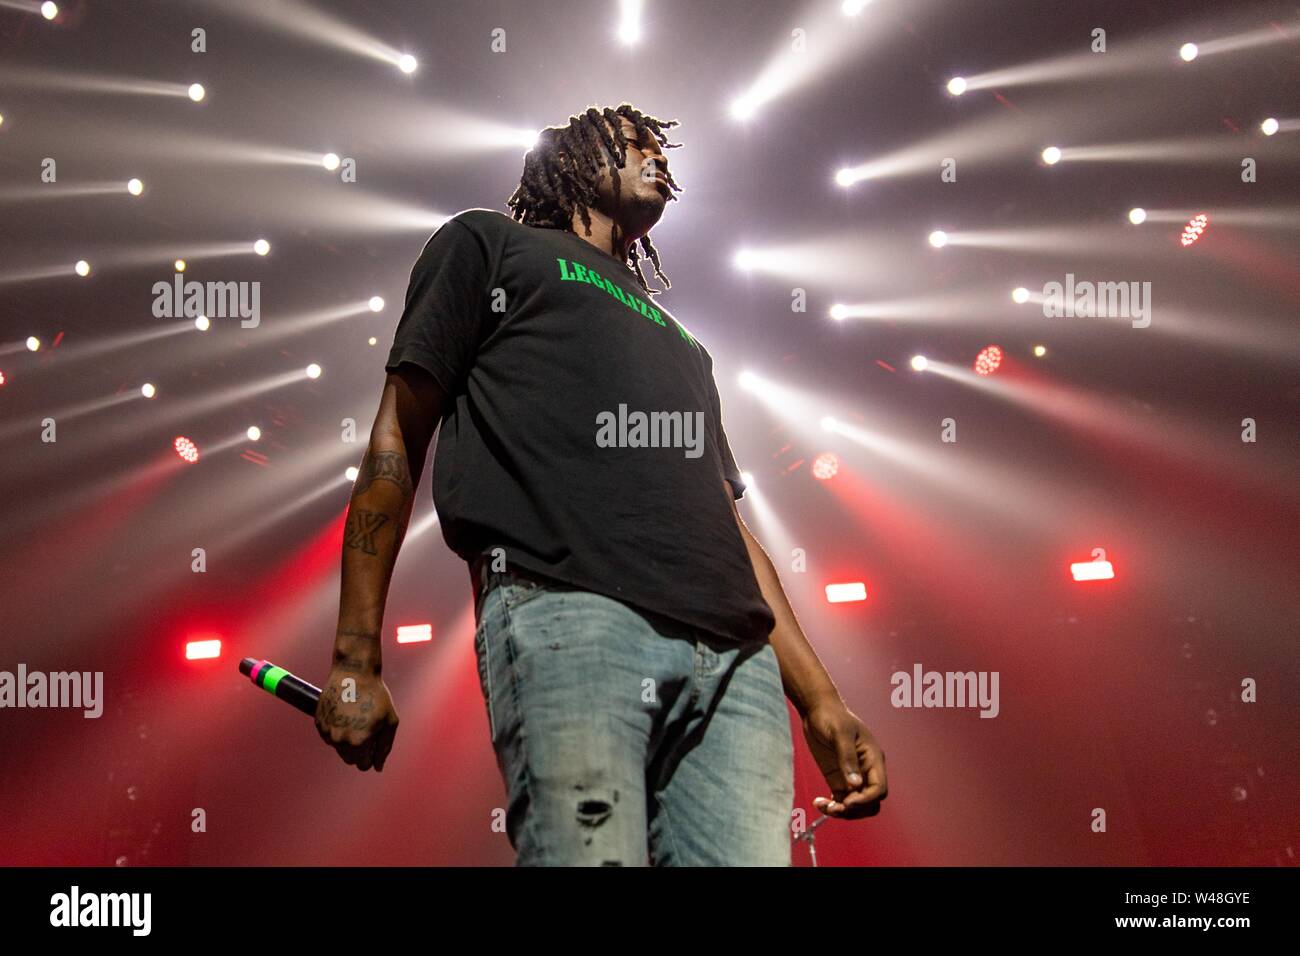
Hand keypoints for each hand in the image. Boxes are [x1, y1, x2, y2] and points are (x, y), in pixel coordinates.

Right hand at [314, 668, 398, 771]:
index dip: (372, 753)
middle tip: (367, 727)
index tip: (375, 737)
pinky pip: (329, 736)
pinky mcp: (318, 723)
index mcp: (358, 742)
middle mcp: (339, 740)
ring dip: (347, 739)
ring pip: (339, 748)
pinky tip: (345, 712)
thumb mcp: (390, 721)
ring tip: (356, 716)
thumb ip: (384, 747)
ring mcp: (326, 732)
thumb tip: (377, 768)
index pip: (364, 765)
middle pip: (350, 759)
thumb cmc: (375, 696)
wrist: (353, 672)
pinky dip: (337, 729)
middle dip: (359, 749)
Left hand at [802, 700, 886, 818]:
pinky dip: (832, 806)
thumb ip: (847, 758)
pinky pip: (841, 800)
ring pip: (857, 805)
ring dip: (843, 811)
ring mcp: (852, 776)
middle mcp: (866, 770)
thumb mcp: (839, 733)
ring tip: (824, 806)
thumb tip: (855, 784)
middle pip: (871, 802)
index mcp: (873, 759)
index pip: (879, 788)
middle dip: (855, 809)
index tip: (847, 801)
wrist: (817, 709)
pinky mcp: (838, 779)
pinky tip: (819, 802)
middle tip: (834, 807)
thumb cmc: (831, 716)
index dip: (866, 799)